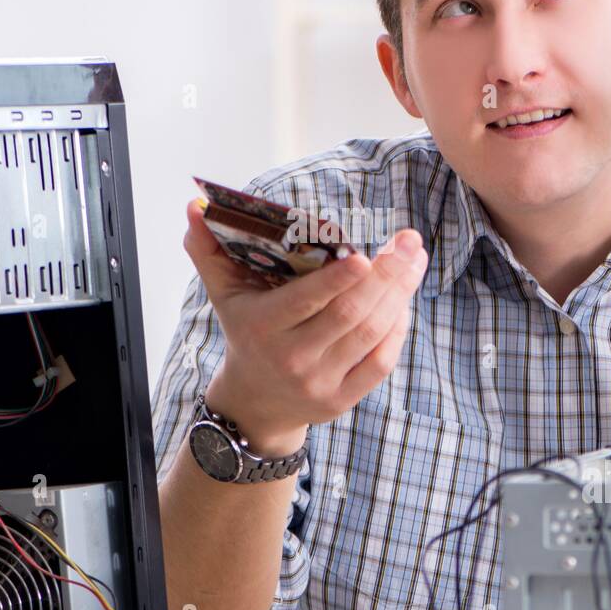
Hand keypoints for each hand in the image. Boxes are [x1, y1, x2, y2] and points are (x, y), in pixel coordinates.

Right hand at [181, 198, 427, 453]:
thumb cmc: (245, 331)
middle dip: (386, 275)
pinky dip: (398, 329)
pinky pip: (381, 363)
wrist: (255, 402)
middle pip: (349, 314)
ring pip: (371, 334)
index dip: (337, 280)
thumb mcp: (222, 293)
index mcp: (262, 327)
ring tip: (415, 261)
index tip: (364, 255)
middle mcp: (292, 359)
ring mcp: (320, 383)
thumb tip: (195, 207)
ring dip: (399, 294)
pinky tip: (404, 301)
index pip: (305, 301)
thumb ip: (208, 249)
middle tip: (410, 242)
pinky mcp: (342, 400)